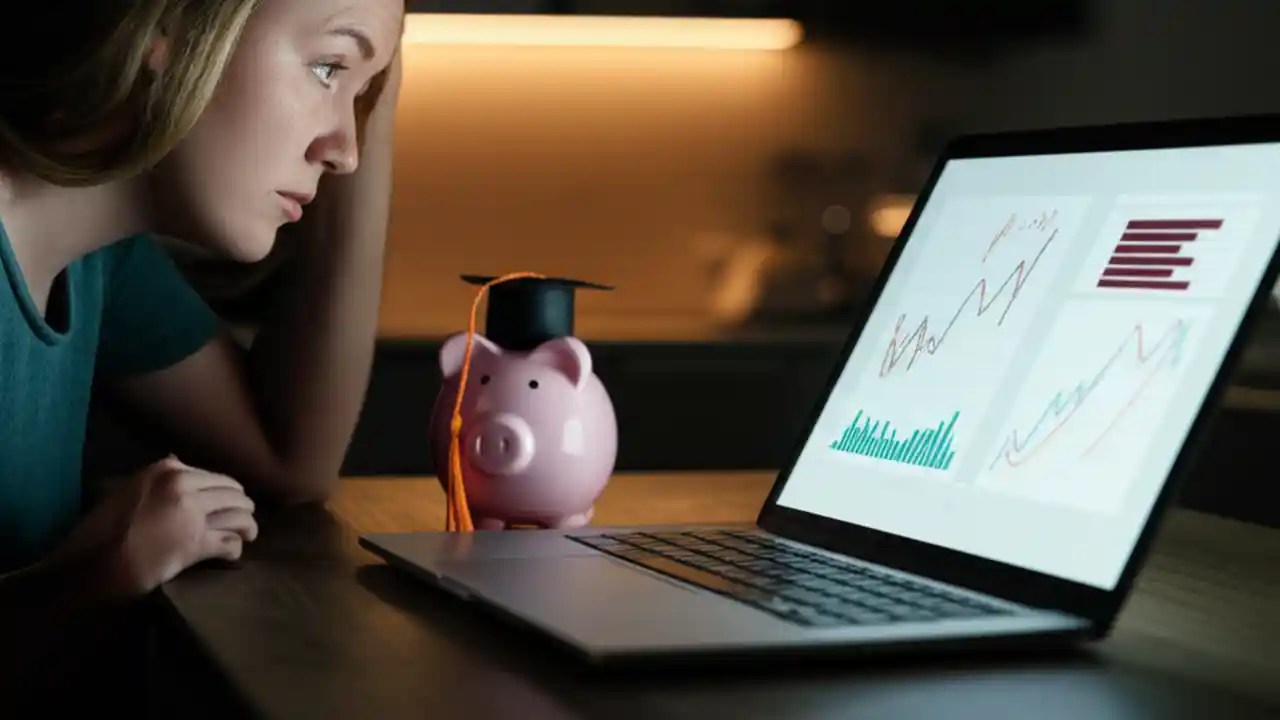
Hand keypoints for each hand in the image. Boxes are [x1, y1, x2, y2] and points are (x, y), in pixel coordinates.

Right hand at [53, 455, 257, 596]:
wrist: (93, 563)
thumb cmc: (103, 529)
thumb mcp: (127, 488)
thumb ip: (157, 475)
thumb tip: (176, 457)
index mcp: (167, 470)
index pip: (214, 477)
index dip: (225, 492)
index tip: (227, 503)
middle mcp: (184, 486)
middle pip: (233, 494)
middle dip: (242, 507)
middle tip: (242, 520)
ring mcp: (192, 514)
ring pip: (239, 515)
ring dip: (247, 527)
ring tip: (246, 535)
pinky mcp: (196, 543)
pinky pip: (230, 543)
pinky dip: (235, 549)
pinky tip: (232, 554)